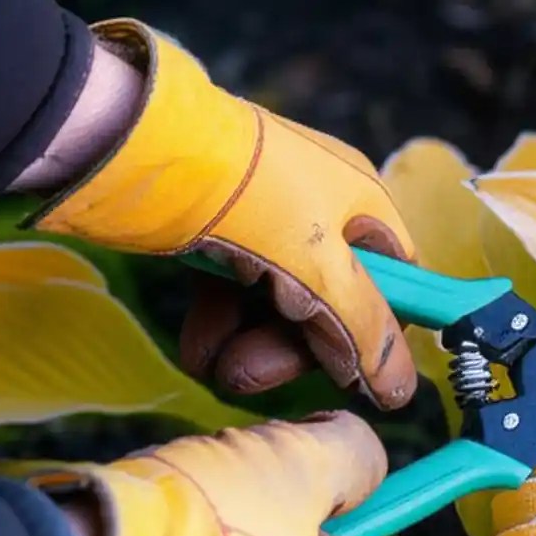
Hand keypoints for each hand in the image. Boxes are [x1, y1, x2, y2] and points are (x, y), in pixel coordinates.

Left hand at [19, 21, 416, 408]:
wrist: (134, 146)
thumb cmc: (246, 198)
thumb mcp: (318, 268)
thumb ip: (364, 331)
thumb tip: (401, 390)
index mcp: (362, 206)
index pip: (394, 285)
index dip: (376, 337)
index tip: (347, 379)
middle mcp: (322, 213)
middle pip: (330, 306)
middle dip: (291, 351)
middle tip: (250, 377)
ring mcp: (267, 223)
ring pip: (275, 307)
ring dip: (249, 348)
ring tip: (215, 368)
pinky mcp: (218, 233)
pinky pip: (234, 294)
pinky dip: (219, 327)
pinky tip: (199, 350)